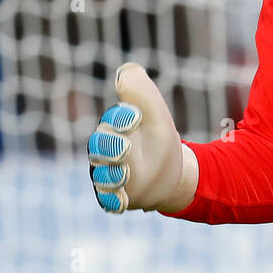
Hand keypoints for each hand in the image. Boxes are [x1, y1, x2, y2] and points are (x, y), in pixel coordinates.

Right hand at [87, 62, 198, 213]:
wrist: (172, 173)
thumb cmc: (159, 139)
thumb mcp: (156, 114)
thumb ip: (141, 92)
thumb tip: (125, 71)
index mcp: (115, 126)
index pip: (112, 121)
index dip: (121, 118)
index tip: (135, 117)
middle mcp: (105, 150)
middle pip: (100, 147)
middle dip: (110, 146)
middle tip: (125, 147)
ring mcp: (107, 174)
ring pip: (102, 175)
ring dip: (112, 175)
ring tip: (124, 174)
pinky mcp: (114, 196)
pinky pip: (107, 199)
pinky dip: (113, 200)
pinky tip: (122, 201)